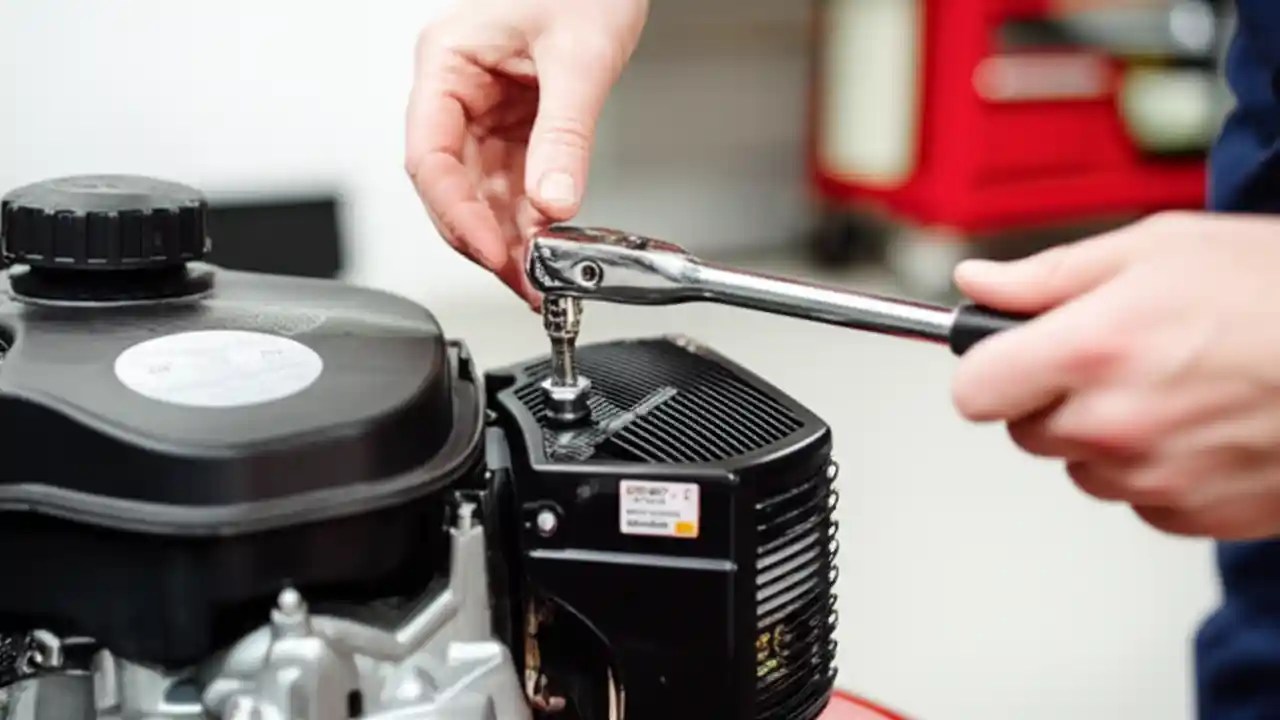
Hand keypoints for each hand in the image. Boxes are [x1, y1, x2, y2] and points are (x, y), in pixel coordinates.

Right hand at [406, 0, 648, 308]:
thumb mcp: (579, 57)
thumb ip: (564, 135)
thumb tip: (554, 202)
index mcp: (448, 62)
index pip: (430, 156)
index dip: (456, 214)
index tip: (491, 252)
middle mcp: (457, 90)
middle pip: (451, 185)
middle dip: (483, 238)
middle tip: (520, 280)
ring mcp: (485, 110)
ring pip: (482, 190)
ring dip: (508, 237)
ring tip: (536, 278)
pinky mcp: (516, 123)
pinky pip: (513, 179)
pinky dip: (529, 216)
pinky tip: (544, 246)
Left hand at [951, 211, 1279, 539]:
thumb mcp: (1157, 246)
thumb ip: (1049, 275)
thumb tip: (977, 283)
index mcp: (1092, 350)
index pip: (973, 390)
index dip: (987, 367)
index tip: (1008, 354)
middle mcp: (1114, 424)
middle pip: (1025, 429)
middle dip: (1053, 394)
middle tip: (1118, 355)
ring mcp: (1155, 478)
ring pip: (1081, 466)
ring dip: (1106, 433)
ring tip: (1177, 383)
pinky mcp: (1195, 515)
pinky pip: (1138, 497)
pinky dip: (1157, 468)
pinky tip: (1205, 423)